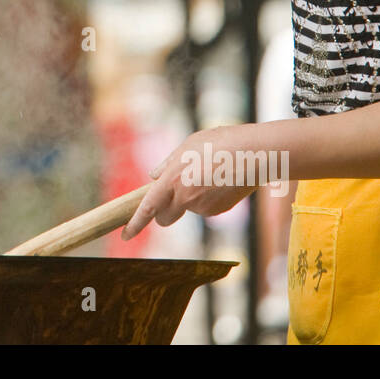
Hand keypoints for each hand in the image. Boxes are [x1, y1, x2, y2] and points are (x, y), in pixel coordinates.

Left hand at [121, 126, 263, 239]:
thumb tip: (153, 176)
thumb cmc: (219, 143)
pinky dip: (208, 198)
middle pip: (165, 219)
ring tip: (209, 174)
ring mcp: (203, 207)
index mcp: (173, 179)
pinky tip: (221, 181)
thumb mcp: (188, 145)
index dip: (135, 224)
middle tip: (171, 198)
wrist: (255, 154)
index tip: (125, 236)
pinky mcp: (218, 211)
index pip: (148, 208)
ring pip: (188, 209)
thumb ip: (168, 163)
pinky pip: (206, 208)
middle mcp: (185, 197)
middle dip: (163, 214)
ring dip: (191, 199)